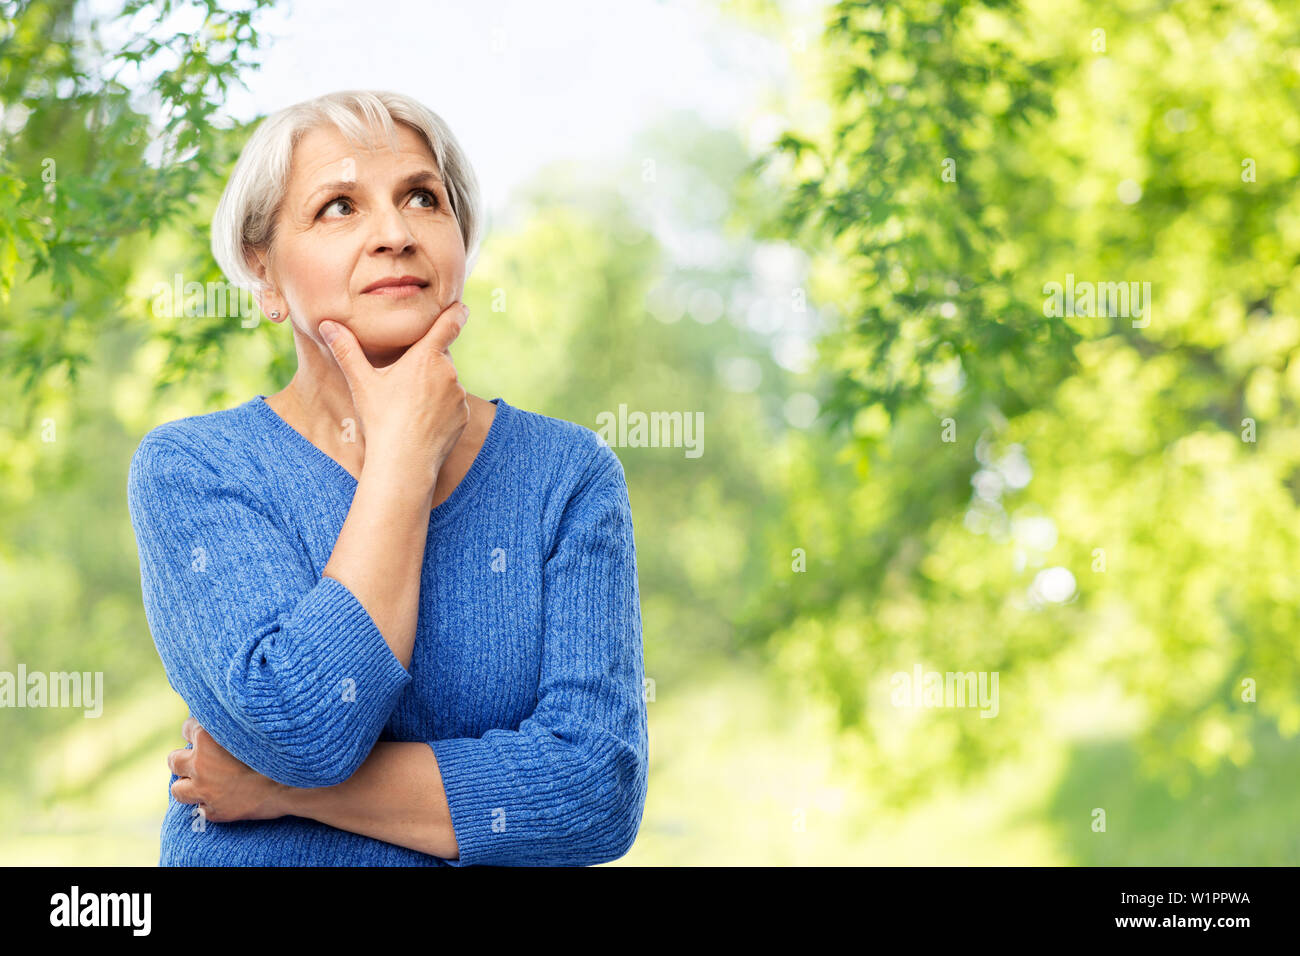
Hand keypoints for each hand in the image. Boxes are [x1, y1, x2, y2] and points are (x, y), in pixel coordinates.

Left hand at [168, 716, 288, 823]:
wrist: (292, 784)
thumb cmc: (276, 750)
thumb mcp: (252, 728)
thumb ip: (232, 724)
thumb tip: (227, 713)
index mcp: (207, 738)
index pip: (187, 728)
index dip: (197, 731)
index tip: (206, 734)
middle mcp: (200, 764)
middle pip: (174, 760)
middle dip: (184, 760)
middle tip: (201, 760)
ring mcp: (204, 791)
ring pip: (178, 789)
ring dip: (188, 785)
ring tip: (203, 782)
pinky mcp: (214, 812)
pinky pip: (202, 809)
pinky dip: (210, 804)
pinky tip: (224, 798)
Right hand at [316, 301, 470, 481]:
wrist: (404, 461)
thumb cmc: (381, 419)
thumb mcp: (361, 382)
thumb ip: (346, 350)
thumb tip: (327, 324)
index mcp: (426, 357)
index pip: (448, 325)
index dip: (455, 312)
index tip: (460, 306)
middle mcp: (448, 372)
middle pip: (440, 357)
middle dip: (427, 363)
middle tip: (405, 380)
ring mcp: (459, 396)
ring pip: (447, 382)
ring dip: (434, 386)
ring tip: (409, 406)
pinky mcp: (463, 416)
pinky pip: (453, 404)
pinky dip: (441, 408)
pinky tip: (422, 420)